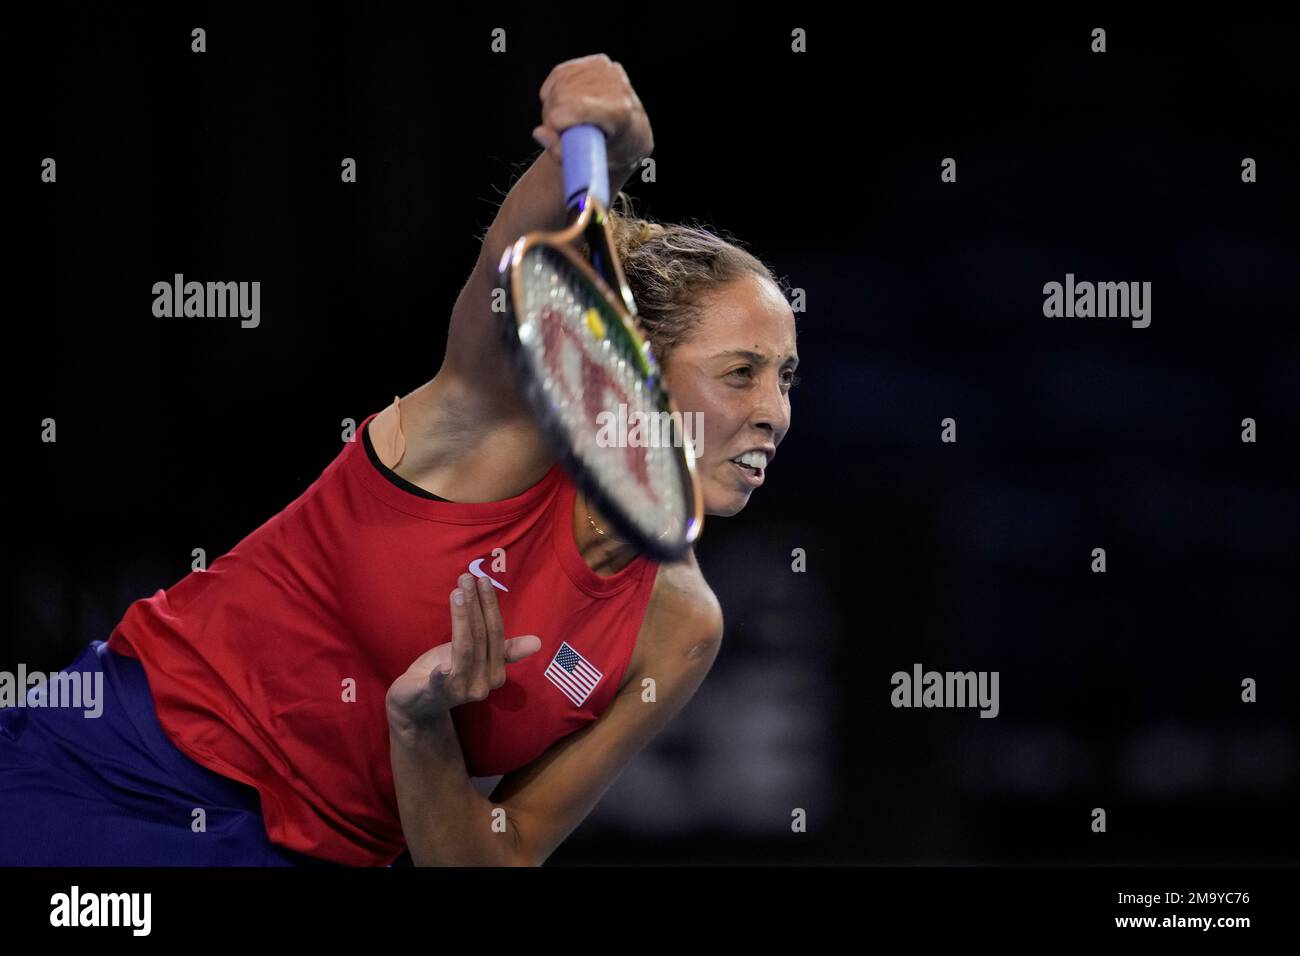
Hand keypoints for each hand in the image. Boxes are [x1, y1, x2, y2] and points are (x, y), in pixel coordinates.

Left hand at [386, 573, 541, 729]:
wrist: (417, 703)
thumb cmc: (449, 673)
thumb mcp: (477, 657)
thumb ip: (504, 649)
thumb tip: (537, 642)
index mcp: (495, 674)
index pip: (496, 634)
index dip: (490, 607)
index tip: (483, 581)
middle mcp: (482, 685)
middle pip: (481, 637)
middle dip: (475, 605)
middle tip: (466, 578)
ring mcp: (459, 691)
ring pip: (464, 649)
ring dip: (461, 618)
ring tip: (457, 592)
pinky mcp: (434, 695)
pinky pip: (441, 683)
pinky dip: (441, 676)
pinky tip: (441, 666)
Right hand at [531, 53, 653, 173]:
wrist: (634, 132)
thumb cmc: (612, 151)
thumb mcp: (590, 165)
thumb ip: (562, 153)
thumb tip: (539, 132)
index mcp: (621, 113)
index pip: (578, 108)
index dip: (556, 121)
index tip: (553, 135)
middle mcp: (617, 86)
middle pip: (564, 96)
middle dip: (552, 116)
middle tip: (558, 133)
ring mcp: (609, 71)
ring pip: (560, 84)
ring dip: (552, 104)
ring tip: (564, 121)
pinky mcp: (599, 62)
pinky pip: (561, 73)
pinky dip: (555, 90)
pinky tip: (564, 104)